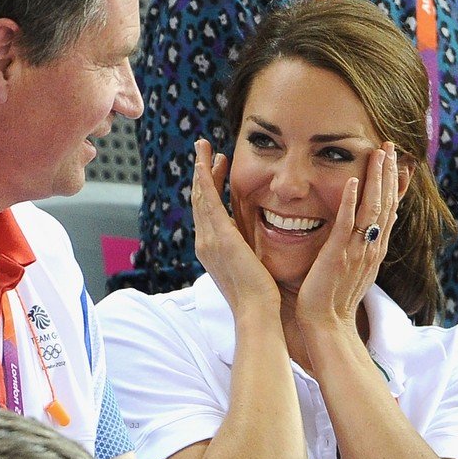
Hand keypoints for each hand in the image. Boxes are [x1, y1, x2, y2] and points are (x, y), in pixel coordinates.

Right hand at [192, 138, 280, 315]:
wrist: (256, 311)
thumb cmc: (259, 296)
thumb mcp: (250, 266)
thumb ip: (248, 248)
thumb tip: (252, 238)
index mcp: (212, 250)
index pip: (206, 211)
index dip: (208, 186)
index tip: (216, 166)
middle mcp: (204, 243)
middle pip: (198, 200)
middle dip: (200, 172)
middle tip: (203, 149)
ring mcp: (208, 240)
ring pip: (200, 196)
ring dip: (201, 169)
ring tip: (203, 147)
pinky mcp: (219, 237)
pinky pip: (209, 202)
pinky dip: (206, 181)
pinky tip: (207, 163)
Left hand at [296, 142, 399, 334]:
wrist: (328, 326)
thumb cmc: (333, 303)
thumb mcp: (351, 271)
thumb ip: (355, 250)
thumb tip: (355, 238)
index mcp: (374, 250)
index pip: (389, 211)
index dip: (396, 186)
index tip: (400, 164)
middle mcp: (371, 247)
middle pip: (386, 203)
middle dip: (389, 172)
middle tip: (390, 146)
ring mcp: (357, 250)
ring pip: (372, 208)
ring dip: (376, 178)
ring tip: (379, 152)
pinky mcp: (338, 255)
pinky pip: (347, 224)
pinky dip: (352, 201)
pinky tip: (354, 180)